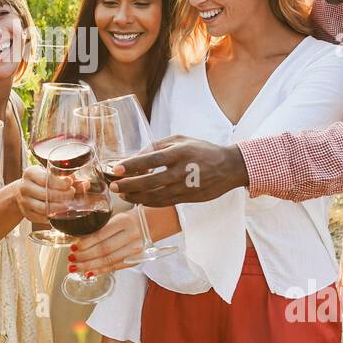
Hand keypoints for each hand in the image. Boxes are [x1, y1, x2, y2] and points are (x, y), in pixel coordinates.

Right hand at [14, 165, 80, 222]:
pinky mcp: (26, 213)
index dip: (60, 183)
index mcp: (30, 173)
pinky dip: (52, 217)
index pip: (46, 179)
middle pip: (46, 194)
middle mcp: (24, 187)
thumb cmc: (41, 180)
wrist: (22, 190)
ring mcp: (23, 202)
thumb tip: (86, 184)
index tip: (70, 183)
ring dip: (59, 208)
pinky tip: (59, 214)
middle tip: (72, 194)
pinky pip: (41, 218)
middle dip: (63, 195)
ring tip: (68, 205)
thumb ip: (69, 179)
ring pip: (43, 208)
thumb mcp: (51, 175)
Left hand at [70, 209, 143, 274]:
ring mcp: (134, 249)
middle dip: (84, 256)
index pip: (100, 235)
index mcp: (123, 222)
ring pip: (108, 260)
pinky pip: (115, 267)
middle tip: (72, 258)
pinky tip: (90, 272)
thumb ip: (99, 229)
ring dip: (90, 266)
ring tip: (76, 267)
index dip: (85, 243)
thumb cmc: (128, 221)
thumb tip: (78, 241)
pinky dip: (101, 270)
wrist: (148, 225)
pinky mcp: (135, 259)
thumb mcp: (114, 218)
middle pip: (104, 250)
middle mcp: (130, 236)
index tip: (73, 247)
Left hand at [111, 135, 247, 205]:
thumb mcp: (181, 140)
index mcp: (179, 152)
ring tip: (122, 194)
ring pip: (155, 196)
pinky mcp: (186, 198)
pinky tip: (137, 199)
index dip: (133, 165)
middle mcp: (181, 171)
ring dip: (135, 197)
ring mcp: (184, 187)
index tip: (117, 169)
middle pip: (150, 182)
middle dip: (129, 185)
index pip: (152, 159)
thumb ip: (157, 146)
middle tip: (114, 186)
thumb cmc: (202, 150)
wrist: (228, 168)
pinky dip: (147, 202)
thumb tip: (136, 156)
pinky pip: (163, 203)